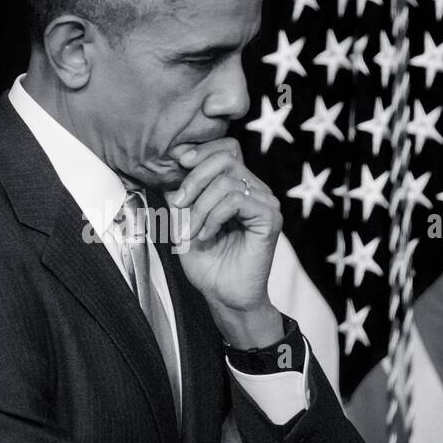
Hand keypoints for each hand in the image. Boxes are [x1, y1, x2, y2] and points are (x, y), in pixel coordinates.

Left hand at [166, 138, 282, 323]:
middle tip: (178, 206)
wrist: (223, 295)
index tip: (177, 165)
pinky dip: (214, 216)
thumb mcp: (183, 219)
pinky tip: (207, 235)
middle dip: (193, 179)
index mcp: (238, 185)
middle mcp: (256, 189)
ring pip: (227, 182)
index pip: (225, 148)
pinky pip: (236, 201)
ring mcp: (266, 202)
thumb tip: (171, 162)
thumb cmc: (206, 261)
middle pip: (225, 157)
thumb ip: (181, 191)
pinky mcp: (270, 218)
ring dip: (200, 207)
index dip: (200, 151)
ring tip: (191, 232)